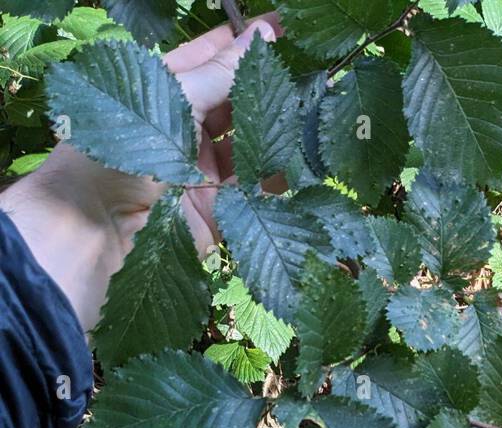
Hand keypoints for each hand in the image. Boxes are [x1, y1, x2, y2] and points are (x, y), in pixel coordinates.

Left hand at [0, 17, 279, 331]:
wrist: (94, 234)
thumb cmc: (116, 152)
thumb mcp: (171, 98)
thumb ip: (222, 71)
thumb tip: (265, 33)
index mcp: (161, 93)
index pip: (210, 58)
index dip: (244, 43)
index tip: (284, 27)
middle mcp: (182, 131)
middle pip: (235, 103)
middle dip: (267, 87)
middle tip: (309, 68)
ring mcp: (202, 173)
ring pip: (251, 145)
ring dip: (279, 128)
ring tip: (314, 107)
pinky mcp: (218, 213)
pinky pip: (256, 190)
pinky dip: (279, 175)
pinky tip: (304, 154)